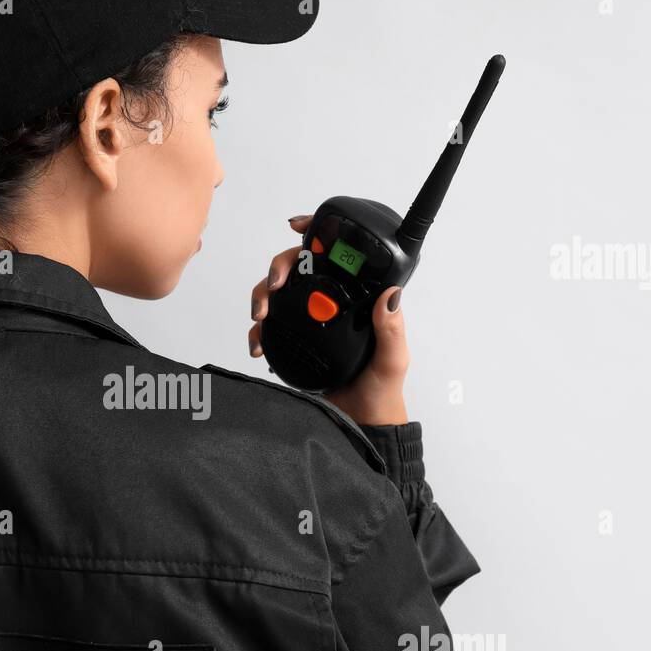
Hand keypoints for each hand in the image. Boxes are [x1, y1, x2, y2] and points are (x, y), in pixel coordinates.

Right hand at [248, 214, 409, 425]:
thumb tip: (390, 296)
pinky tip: (258, 342)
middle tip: (275, 283)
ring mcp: (309, 323)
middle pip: (298, 269)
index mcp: (357, 299)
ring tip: (260, 313)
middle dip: (279, 267)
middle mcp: (330, 304)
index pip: (336, 257)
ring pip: (278, 295)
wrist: (360, 422)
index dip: (316, 234)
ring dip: (262, 295)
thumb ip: (391, 329)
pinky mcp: (294, 343)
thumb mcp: (393, 359)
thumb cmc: (381, 390)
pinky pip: (269, 329)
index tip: (298, 227)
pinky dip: (257, 331)